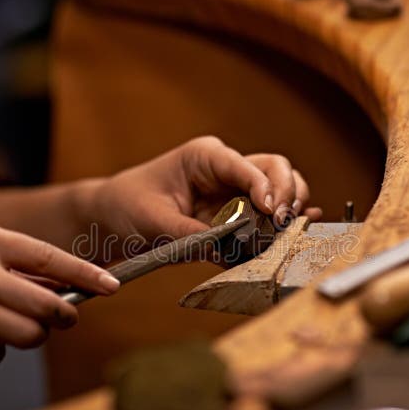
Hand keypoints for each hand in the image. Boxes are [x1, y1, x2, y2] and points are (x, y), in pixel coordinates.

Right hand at [0, 220, 119, 366]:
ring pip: (27, 335)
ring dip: (31, 337)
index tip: (113, 286)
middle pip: (47, 305)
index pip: (49, 259)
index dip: (86, 275)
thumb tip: (58, 284)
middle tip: (64, 318)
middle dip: (64, 317)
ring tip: (11, 326)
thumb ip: (8, 256)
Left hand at [79, 136, 321, 251]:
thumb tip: (227, 252)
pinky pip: (266, 220)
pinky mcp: (236, 217)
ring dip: (288, 211)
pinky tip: (297, 235)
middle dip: (287, 194)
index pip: (247, 166)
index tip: (271, 211)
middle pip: (276, 170)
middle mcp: (227, 171)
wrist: (111, 218)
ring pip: (280, 191)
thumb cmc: (127, 207)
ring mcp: (234, 193)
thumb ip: (190, 235)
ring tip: (288, 234)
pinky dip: (282, 228)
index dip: (266, 187)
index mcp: (206, 157)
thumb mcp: (154, 221)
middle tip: (283, 223)